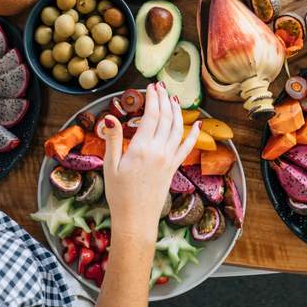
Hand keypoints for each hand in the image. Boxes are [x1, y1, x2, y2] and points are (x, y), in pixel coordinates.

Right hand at [100, 83, 199, 239]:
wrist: (136, 219)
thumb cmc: (119, 194)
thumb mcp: (111, 165)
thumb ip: (113, 139)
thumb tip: (109, 116)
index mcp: (142, 148)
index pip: (152, 115)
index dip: (152, 98)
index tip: (150, 86)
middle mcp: (159, 151)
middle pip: (166, 118)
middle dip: (164, 99)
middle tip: (160, 86)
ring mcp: (169, 159)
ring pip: (178, 128)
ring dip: (177, 111)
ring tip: (173, 98)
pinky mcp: (174, 168)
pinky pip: (187, 147)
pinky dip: (194, 134)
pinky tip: (197, 124)